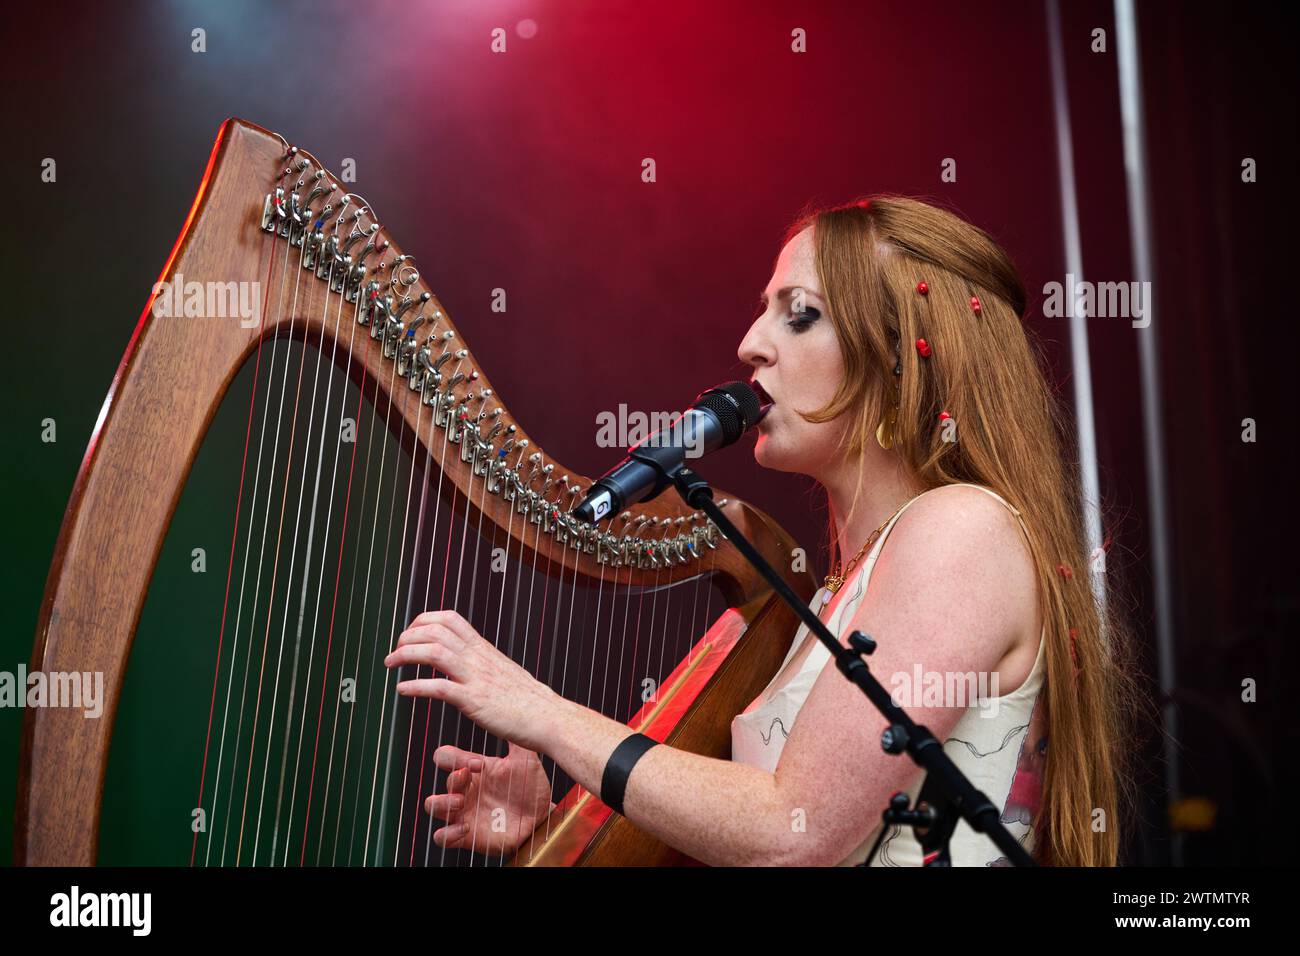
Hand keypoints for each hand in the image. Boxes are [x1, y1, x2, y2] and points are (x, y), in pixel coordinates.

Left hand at [384, 609, 564, 752]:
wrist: (549, 717)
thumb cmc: (531, 701)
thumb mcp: (506, 672)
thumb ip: (485, 665)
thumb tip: (472, 663)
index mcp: (484, 650)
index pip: (450, 619)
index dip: (424, 621)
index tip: (410, 633)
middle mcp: (478, 658)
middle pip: (436, 630)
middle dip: (408, 636)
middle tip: (395, 650)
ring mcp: (476, 678)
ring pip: (434, 652)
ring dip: (406, 654)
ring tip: (391, 663)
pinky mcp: (475, 701)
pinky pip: (440, 688)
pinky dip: (416, 686)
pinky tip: (402, 690)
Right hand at [425, 743, 554, 855]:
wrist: (541, 818)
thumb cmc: (531, 788)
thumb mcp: (525, 760)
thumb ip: (518, 738)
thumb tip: (519, 708)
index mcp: (474, 770)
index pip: (448, 757)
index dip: (455, 757)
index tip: (477, 763)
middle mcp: (466, 790)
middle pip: (441, 781)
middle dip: (451, 779)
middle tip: (466, 778)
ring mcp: (464, 812)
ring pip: (433, 806)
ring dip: (441, 803)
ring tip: (459, 802)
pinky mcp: (466, 835)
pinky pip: (442, 837)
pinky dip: (447, 833)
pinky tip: (465, 827)